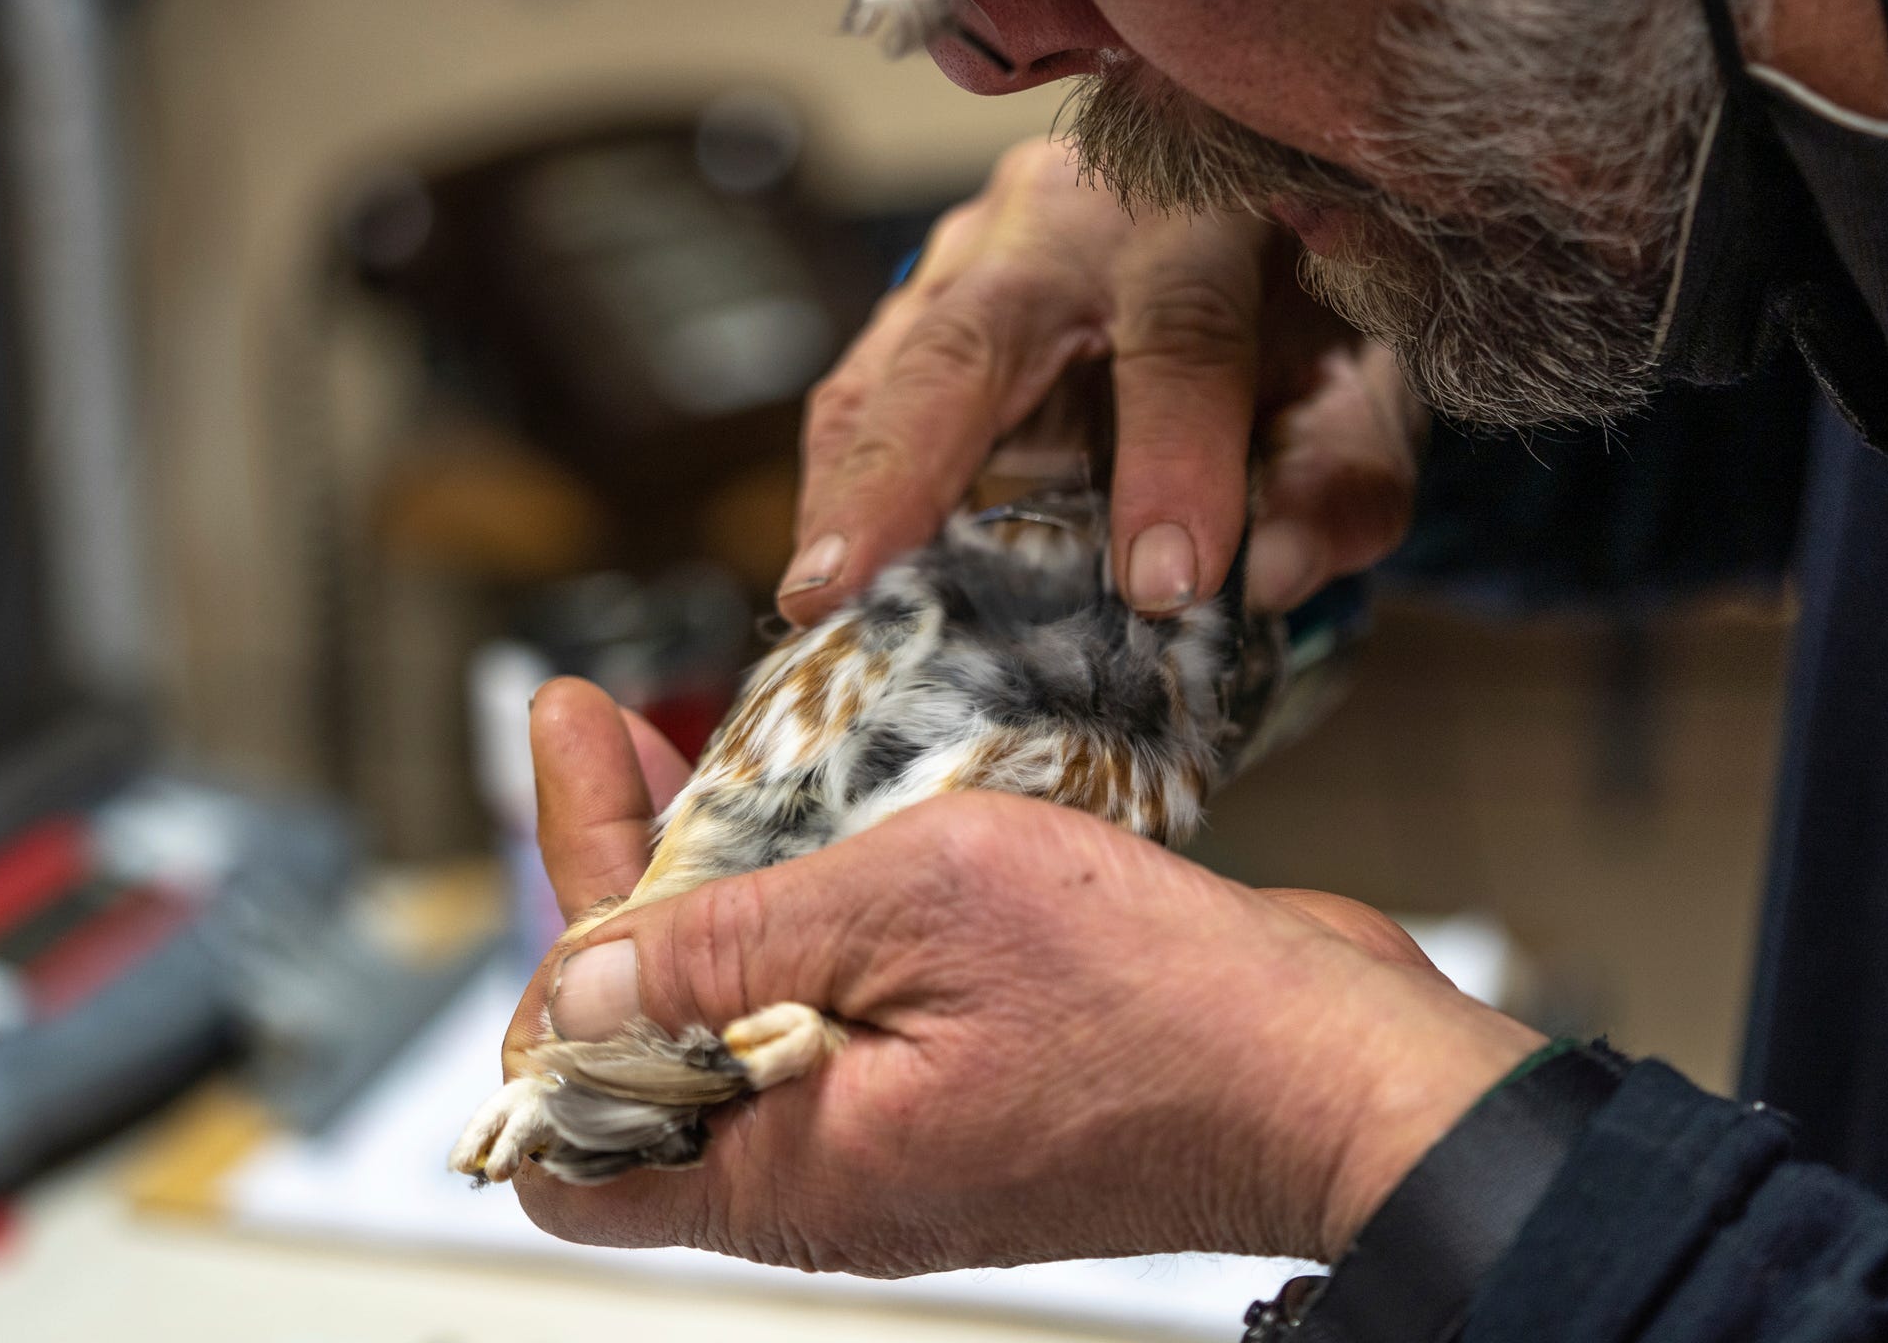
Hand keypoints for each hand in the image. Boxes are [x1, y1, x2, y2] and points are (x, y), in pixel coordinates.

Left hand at [506, 683, 1543, 1273]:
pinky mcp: (976, 1076)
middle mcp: (833, 1166)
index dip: (540, 972)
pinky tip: (830, 800)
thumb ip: (729, 943)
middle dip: (618, 870)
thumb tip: (576, 974)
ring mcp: (907, 1124)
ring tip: (694, 736)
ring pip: (753, 1005)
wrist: (1347, 1078)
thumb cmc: (1165, 1014)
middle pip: (651, 1038)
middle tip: (606, 722)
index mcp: (793, 1165)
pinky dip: (821, 897)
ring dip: (714, 876)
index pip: (569, 1128)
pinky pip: (856, 990)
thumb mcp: (920, 916)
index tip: (573, 789)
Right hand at [779, 135, 1424, 624]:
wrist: (1263, 201)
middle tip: (851, 581)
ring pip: (895, 359)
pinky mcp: (931, 285)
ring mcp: (984, 238)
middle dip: (909, 466)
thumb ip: (1341, 476)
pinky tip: (834, 565)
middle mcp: (1075, 205)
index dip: (1173, 457)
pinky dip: (847, 480)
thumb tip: (1267, 577)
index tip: (1165, 583)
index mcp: (1211, 206)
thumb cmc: (1314, 309)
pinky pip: (869, 383)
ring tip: (818, 595)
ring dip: (851, 485)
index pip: (1184, 328)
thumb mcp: (1370, 386)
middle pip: (973, 334)